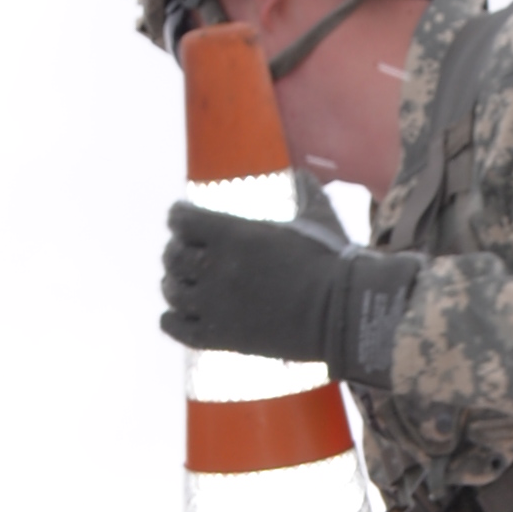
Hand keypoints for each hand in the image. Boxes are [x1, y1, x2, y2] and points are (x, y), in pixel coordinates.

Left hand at [159, 201, 419, 387]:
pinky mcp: (222, 338)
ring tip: (180, 283)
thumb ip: (304, 191)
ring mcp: (217, 306)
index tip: (184, 217)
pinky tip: (174, 315)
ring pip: (172, 292)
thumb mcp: (317, 218)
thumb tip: (304, 173)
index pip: (181, 220)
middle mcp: (218, 269)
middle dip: (175, 251)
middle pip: (173, 256)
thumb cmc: (333, 262)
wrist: (342, 315)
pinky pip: (178, 329)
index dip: (180, 217)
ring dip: (172, 284)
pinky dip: (170, 320)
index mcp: (235, 235)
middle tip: (182, 252)